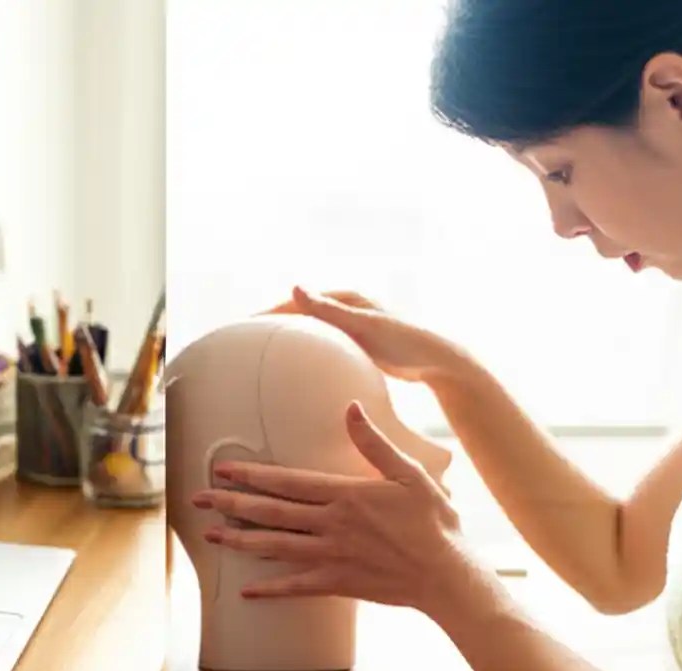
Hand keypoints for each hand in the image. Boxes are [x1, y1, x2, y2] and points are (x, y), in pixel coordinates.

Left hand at [192, 401, 477, 613]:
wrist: (448, 574)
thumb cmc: (434, 521)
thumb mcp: (410, 473)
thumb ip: (375, 442)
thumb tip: (351, 408)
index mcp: (344, 494)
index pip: (286, 482)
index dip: (251, 475)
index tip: (221, 470)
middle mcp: (330, 525)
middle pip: (270, 513)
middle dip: (230, 505)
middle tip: (196, 501)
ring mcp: (331, 556)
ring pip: (274, 547)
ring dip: (239, 540)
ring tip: (210, 535)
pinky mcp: (338, 582)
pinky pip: (295, 585)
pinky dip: (269, 588)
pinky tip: (245, 590)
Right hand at [263, 286, 464, 383]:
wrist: (438, 362)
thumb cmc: (404, 342)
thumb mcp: (362, 325)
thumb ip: (328, 309)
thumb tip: (295, 287)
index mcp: (346, 298)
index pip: (296, 302)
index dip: (269, 314)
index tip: (242, 329)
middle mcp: (348, 307)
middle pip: (300, 315)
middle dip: (273, 325)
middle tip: (243, 343)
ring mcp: (353, 327)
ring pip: (310, 332)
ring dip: (288, 340)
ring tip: (261, 357)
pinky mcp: (359, 345)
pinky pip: (323, 346)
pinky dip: (306, 353)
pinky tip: (296, 371)